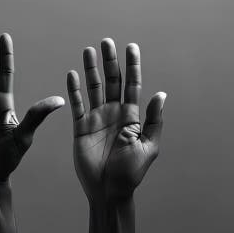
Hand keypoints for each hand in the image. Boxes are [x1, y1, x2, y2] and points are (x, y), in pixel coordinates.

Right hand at [66, 38, 165, 200]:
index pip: (132, 85)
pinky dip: (74, 90)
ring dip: (91, 70)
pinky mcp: (80, 128)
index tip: (131, 46)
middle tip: (107, 42)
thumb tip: (161, 94)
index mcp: (132, 116)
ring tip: (88, 51)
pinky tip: (73, 74)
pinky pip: (77, 104)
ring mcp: (96, 119)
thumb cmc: (130, 173)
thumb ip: (153, 120)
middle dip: (110, 61)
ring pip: (93, 88)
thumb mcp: (148, 146)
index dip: (132, 66)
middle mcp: (114, 113)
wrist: (108, 190)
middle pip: (111, 81)